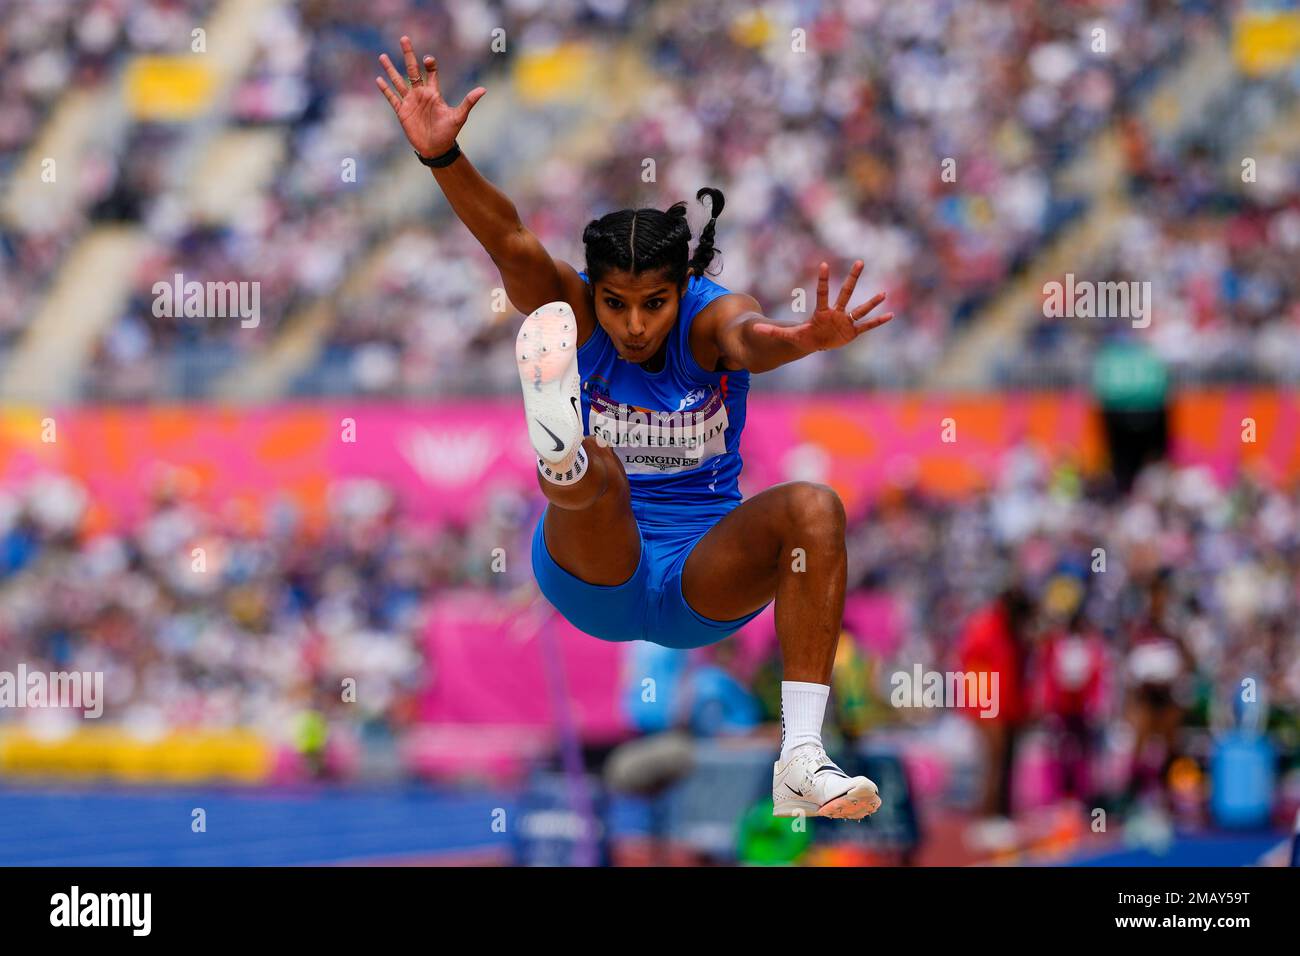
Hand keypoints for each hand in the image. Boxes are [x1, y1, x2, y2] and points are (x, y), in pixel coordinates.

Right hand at [375, 35, 485, 158]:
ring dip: (390, 69)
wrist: (437, 149)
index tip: (427, 59)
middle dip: (408, 55)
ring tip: (383, 56)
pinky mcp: (402, 112)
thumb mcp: (459, 116)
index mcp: (433, 93)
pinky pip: (392, 98)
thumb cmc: (449, 133)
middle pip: (412, 70)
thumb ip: (468, 102)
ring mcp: (410, 102)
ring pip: (398, 81)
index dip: (429, 63)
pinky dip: (385, 89)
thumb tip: (483, 90)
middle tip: (404, 38)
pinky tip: (379, 79)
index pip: (430, 72)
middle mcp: (420, 94)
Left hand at [751, 261, 892, 352]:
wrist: (816, 343)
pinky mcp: (852, 332)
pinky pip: (867, 326)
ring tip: (884, 293)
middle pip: (845, 293)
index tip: (824, 265)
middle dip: (853, 278)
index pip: (823, 293)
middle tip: (859, 261)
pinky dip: (878, 322)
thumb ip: (773, 332)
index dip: (824, 280)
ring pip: (860, 309)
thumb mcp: (789, 336)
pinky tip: (891, 315)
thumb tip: (754, 329)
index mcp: (822, 312)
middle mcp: (836, 312)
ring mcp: (845, 321)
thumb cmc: (804, 337)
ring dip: (871, 302)